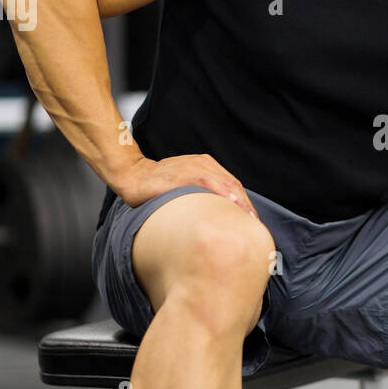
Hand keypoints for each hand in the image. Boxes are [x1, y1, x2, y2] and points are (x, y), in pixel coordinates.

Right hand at [115, 154, 258, 217]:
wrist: (133, 176)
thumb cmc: (159, 185)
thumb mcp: (186, 189)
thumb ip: (201, 197)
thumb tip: (216, 220)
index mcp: (207, 166)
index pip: (233, 185)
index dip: (245, 203)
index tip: (253, 221)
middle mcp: (203, 164)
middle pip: (233, 185)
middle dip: (246, 205)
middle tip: (255, 224)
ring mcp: (193, 167)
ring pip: (223, 183)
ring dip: (238, 201)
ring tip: (247, 218)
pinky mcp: (182, 173)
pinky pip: (206, 181)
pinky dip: (220, 191)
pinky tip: (230, 203)